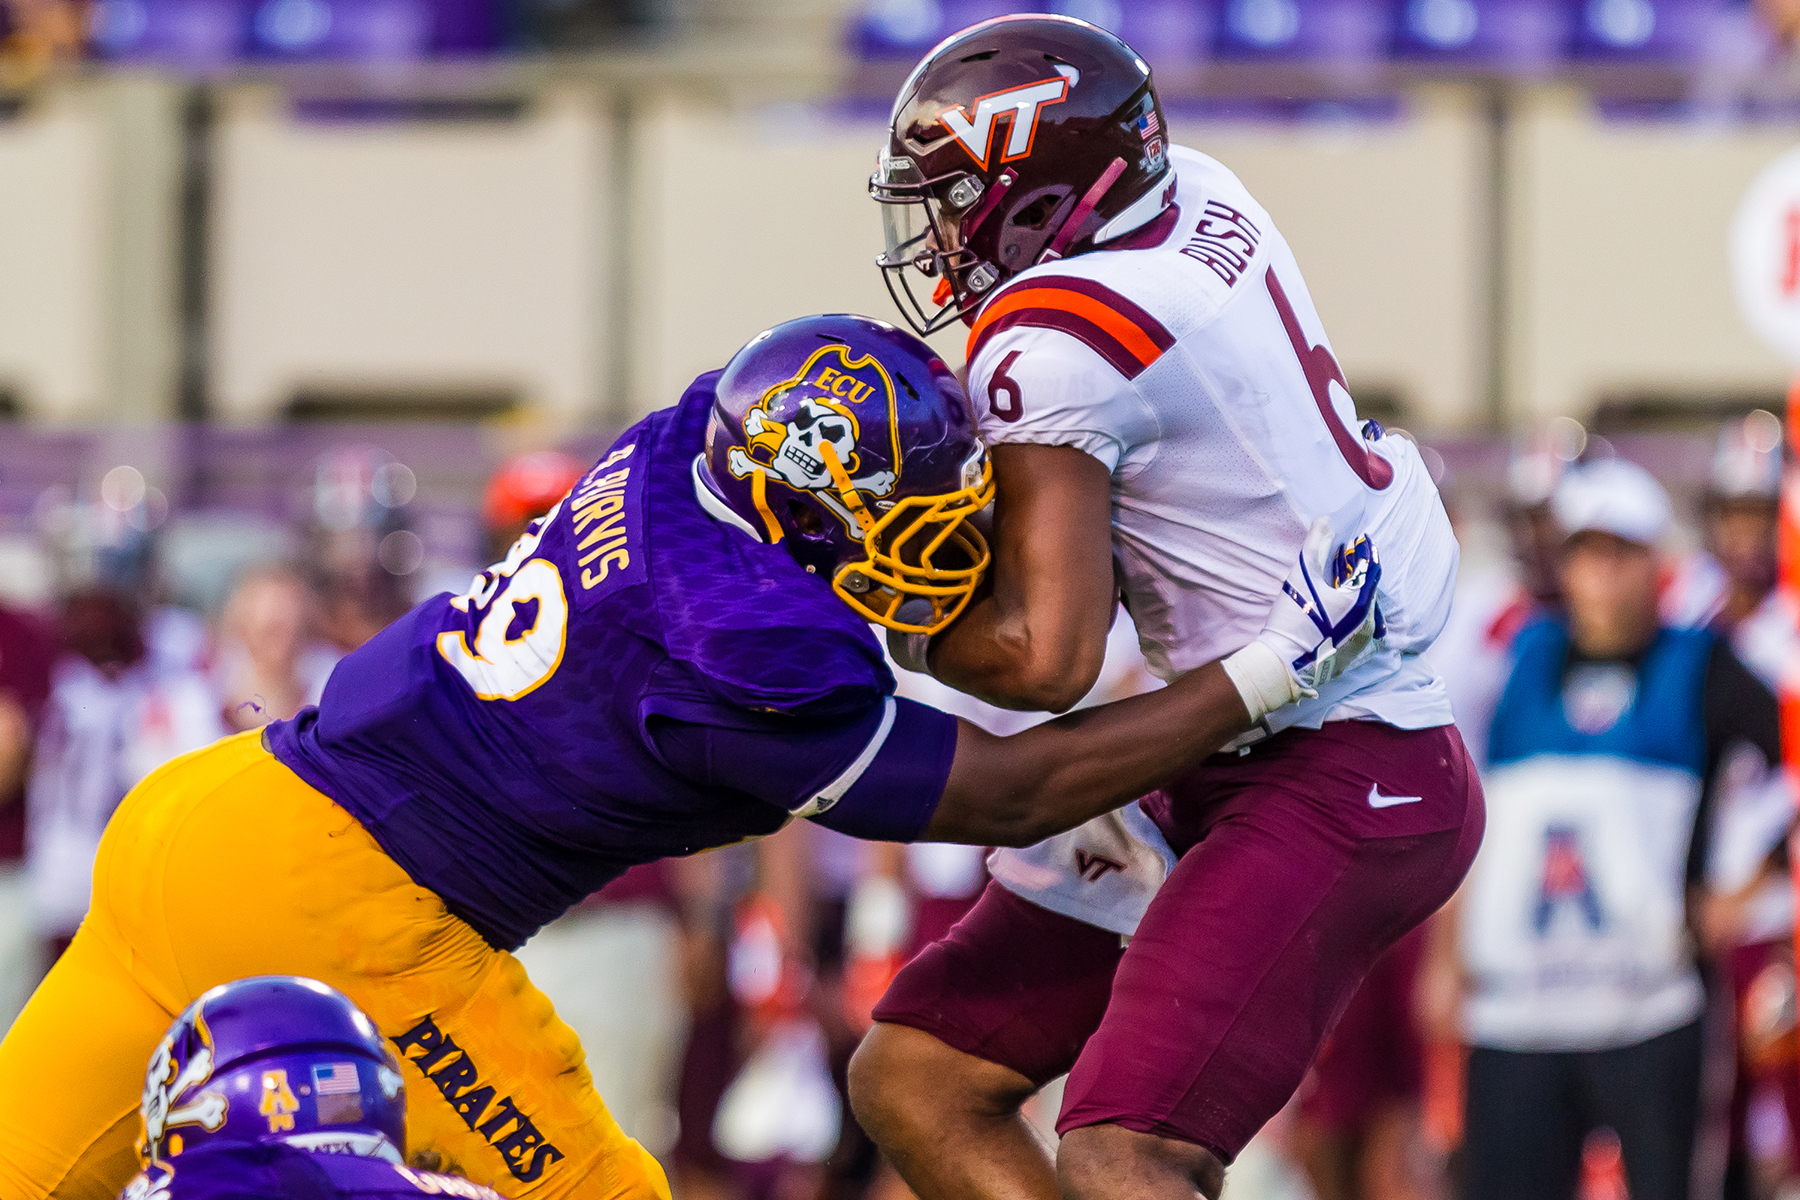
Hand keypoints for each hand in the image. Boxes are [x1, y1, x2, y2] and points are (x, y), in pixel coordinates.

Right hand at [1222, 517, 1382, 720]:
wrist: (1284, 661)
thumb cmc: (1293, 617)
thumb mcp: (1302, 576)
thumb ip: (1316, 545)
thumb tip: (1326, 521)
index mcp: (1360, 600)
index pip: (1370, 568)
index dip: (1364, 551)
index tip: (1358, 540)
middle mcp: (1368, 621)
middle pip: (1369, 588)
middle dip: (1359, 571)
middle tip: (1346, 558)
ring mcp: (1362, 640)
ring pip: (1366, 608)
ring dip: (1356, 592)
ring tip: (1340, 582)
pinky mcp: (1354, 653)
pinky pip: (1360, 626)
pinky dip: (1353, 612)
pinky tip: (1336, 609)